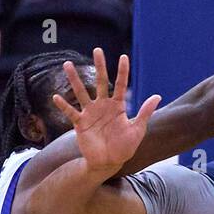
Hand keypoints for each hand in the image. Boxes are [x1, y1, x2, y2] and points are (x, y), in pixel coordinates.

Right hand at [51, 48, 161, 174]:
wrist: (109, 163)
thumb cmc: (124, 147)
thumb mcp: (137, 130)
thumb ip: (145, 113)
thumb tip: (157, 96)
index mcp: (118, 106)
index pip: (121, 85)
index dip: (123, 71)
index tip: (123, 57)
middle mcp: (103, 106)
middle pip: (101, 82)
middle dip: (100, 66)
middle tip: (97, 50)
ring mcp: (90, 113)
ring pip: (82, 93)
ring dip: (75, 79)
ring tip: (67, 64)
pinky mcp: (80, 124)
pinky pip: (71, 112)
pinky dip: (63, 105)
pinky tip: (56, 97)